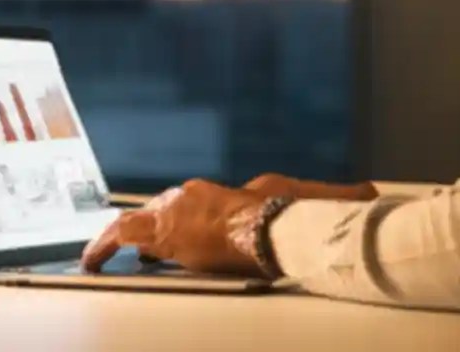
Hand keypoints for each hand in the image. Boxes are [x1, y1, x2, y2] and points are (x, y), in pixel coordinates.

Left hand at [81, 175, 379, 274]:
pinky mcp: (160, 231)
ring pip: (135, 222)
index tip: (183, 232)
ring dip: (117, 239)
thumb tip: (369, 194)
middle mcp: (191, 197)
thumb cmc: (286, 217)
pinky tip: (90, 264)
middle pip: (162, 212)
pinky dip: (102, 248)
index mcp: (220, 195)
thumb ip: (335, 199)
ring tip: (98, 256)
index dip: (183, 219)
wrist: (268, 227)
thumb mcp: (308, 204)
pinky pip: (120, 236)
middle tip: (135, 251)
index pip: (192, 204)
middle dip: (151, 232)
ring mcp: (173, 212)